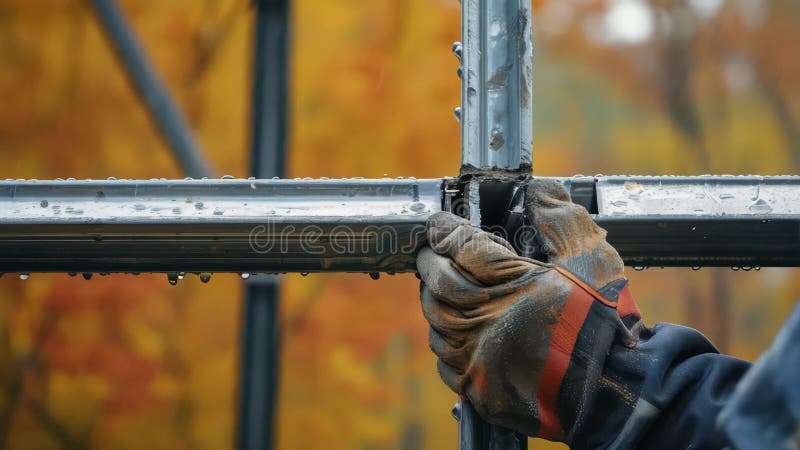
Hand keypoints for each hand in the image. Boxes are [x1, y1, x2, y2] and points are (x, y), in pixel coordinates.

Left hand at [416, 179, 640, 441]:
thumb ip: (561, 220)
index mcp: (510, 284)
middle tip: (431, 252)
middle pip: (439, 283)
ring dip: (434, 301)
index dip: (445, 231)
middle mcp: (486, 321)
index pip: (461, 247)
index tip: (439, 224)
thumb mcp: (592, 258)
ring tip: (440, 289)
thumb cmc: (604, 323)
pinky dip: (445, 341)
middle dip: (431, 262)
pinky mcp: (481, 389)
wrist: (615, 390)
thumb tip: (539, 192)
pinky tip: (453, 332)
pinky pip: (446, 362)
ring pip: (436, 323)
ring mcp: (479, 358)